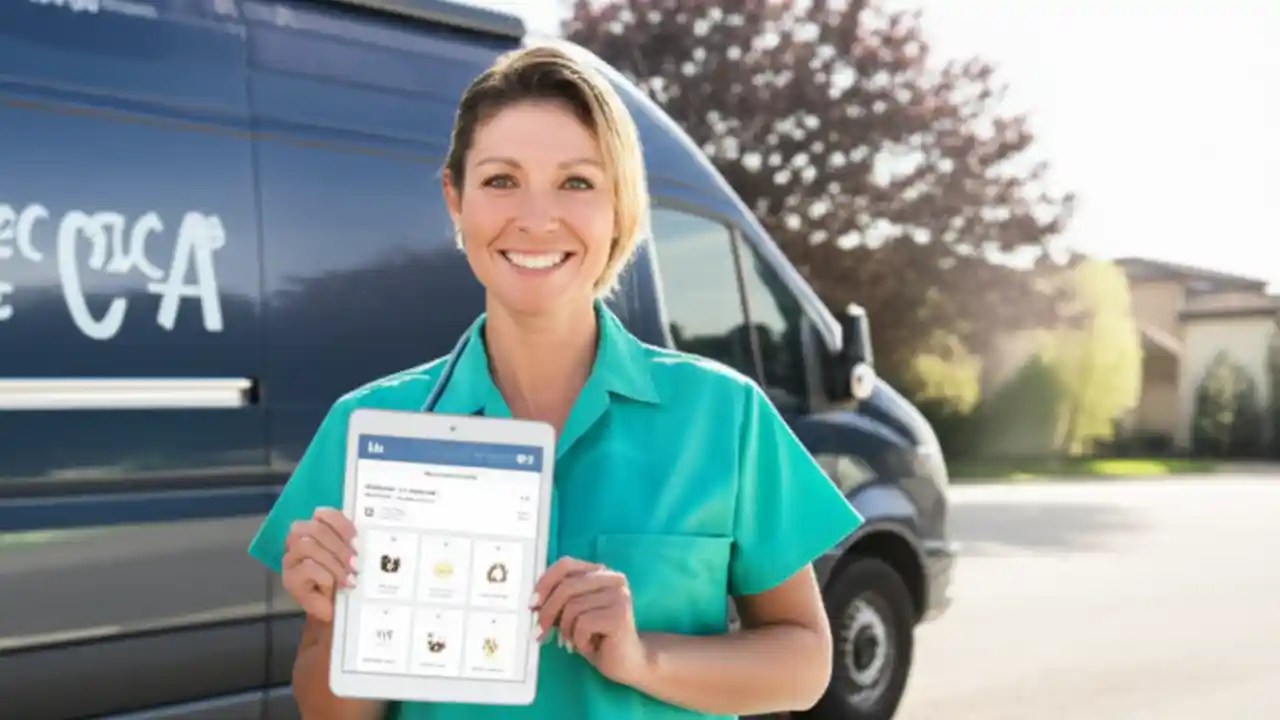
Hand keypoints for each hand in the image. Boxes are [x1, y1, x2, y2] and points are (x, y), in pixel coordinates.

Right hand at [281, 507, 356, 622]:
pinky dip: (324, 575)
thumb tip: (361, 539)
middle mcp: (298, 539)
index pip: (323, 515)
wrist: (334, 610)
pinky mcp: (289, 578)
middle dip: (339, 546)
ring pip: (307, 545)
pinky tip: (333, 585)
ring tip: (348, 577)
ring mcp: (291, 559)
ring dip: (333, 562)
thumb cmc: (342, 579)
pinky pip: (306, 567)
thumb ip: (351, 542)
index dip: (341, 524)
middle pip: (315, 529)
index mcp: (314, 528)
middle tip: (355, 562)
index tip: (357, 540)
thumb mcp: (350, 557)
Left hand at [532, 557, 650, 685]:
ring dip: (567, 630)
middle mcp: (613, 579)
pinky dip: (579, 639)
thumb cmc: (597, 638)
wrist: (627, 662)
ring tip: (575, 641)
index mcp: (600, 573)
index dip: (545, 582)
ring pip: (573, 607)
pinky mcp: (620, 615)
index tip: (533, 603)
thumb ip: (557, 602)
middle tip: (540, 632)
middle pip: (567, 587)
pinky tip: (590, 645)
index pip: (566, 565)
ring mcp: (619, 596)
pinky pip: (583, 624)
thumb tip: (534, 602)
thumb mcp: (572, 615)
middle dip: (548, 611)